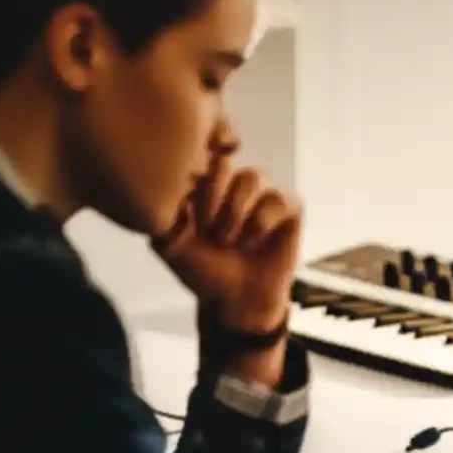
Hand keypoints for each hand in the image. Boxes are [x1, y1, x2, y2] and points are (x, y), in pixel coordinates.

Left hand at [151, 146, 301, 334]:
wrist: (236, 299)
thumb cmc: (203, 271)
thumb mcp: (169, 246)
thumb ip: (162, 217)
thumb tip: (181, 192)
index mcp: (206, 184)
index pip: (204, 152)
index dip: (201, 162)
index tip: (190, 198)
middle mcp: (235, 184)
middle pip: (224, 164)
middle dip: (210, 196)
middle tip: (205, 228)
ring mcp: (264, 194)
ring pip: (252, 176)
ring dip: (234, 210)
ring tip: (226, 239)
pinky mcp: (290, 209)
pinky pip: (278, 199)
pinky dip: (260, 222)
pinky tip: (251, 243)